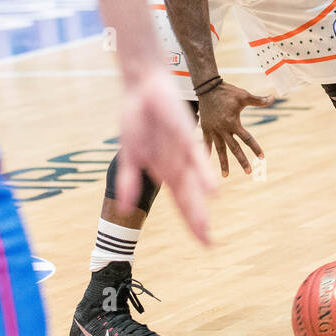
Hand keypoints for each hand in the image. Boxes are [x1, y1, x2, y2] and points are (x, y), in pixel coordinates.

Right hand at [113, 69, 216, 245]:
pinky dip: (201, 175)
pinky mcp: (185, 137)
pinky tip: (211, 191)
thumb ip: (128, 181)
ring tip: (206, 227)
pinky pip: (194, 159)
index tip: (204, 243)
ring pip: (193, 185)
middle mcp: (178, 167)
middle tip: (209, 245)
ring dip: (199, 206)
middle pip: (190, 200)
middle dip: (197, 222)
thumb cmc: (138, 122)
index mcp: (167, 172)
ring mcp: (183, 153)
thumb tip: (124, 208)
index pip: (183, 204)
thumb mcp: (130, 156)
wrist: (143, 90)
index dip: (193, 224)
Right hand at [198, 81, 273, 176]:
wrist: (207, 88)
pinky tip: (206, 162)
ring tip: (225, 176)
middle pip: (234, 148)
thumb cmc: (227, 92)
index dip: (255, 148)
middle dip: (242, 160)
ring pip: (220, 150)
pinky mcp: (205, 128)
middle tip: (249, 172)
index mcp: (233, 123)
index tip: (262, 157)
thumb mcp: (244, 95)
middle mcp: (223, 129)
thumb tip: (273, 98)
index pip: (247, 138)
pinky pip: (206, 143)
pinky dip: (206, 152)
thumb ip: (258, 100)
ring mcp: (213, 130)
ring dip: (223, 163)